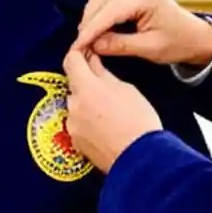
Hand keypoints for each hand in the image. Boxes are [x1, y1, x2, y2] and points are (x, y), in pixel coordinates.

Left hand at [62, 49, 161, 173]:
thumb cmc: (139, 122)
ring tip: (111, 113)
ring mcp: (73, 126)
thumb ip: (104, 75)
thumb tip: (93, 62)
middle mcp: (74, 105)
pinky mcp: (76, 142)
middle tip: (108, 88)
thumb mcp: (126, 90)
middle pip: (74, 86)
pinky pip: (78, 124)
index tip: (88, 54)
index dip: (79, 54)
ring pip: (76, 106)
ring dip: (87, 105)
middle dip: (87, 84)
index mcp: (86, 88)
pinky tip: (106, 128)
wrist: (140, 159)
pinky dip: (88, 122)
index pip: (71, 60)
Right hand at [70, 0, 211, 66]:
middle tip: (81, 49)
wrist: (196, 37)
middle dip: (88, 25)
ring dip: (92, 21)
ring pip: (100, 2)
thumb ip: (119, 45)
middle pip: (99, 2)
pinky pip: (107, 5)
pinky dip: (99, 19)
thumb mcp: (149, 48)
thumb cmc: (178, 43)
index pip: (108, 12)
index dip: (90, 30)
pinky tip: (98, 36)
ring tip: (89, 44)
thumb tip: (93, 45)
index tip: (76, 47)